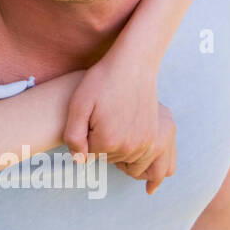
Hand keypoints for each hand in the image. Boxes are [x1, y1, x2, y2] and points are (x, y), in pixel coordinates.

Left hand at [65, 46, 176, 192]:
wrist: (133, 65)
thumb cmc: (102, 81)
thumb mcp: (78, 105)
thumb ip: (73, 136)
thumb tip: (80, 161)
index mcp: (108, 142)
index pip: (88, 155)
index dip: (85, 137)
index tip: (89, 118)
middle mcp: (130, 147)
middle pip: (107, 159)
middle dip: (101, 145)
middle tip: (101, 119)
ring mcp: (146, 143)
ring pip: (125, 162)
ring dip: (118, 152)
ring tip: (114, 128)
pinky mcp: (156, 137)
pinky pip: (148, 163)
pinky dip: (140, 162)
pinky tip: (137, 160)